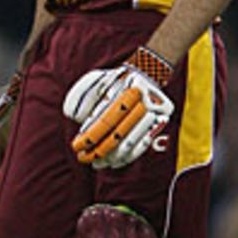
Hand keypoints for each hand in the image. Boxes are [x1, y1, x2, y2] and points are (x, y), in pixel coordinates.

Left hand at [63, 50, 173, 168]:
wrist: (146, 73)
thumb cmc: (114, 80)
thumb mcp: (95, 81)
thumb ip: (83, 98)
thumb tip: (76, 118)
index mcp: (128, 91)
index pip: (106, 120)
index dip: (90, 136)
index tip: (77, 146)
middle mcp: (145, 103)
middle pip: (119, 134)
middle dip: (100, 150)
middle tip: (83, 158)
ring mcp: (156, 114)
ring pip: (132, 143)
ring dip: (112, 157)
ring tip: (97, 164)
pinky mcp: (161, 123)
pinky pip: (144, 145)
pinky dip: (128, 156)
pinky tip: (115, 163)